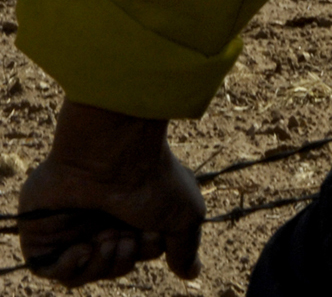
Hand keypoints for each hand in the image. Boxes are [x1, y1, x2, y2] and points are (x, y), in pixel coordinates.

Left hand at [16, 102, 203, 286]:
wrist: (110, 155)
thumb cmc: (151, 181)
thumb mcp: (185, 215)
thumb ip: (185, 248)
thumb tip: (191, 272)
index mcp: (132, 214)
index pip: (137, 252)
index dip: (145, 252)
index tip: (150, 233)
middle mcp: (101, 220)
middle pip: (112, 265)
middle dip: (122, 260)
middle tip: (125, 237)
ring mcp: (70, 228)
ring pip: (83, 272)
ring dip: (100, 265)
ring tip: (106, 239)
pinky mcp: (42, 233)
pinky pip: (50, 270)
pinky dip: (69, 268)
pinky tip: (82, 249)